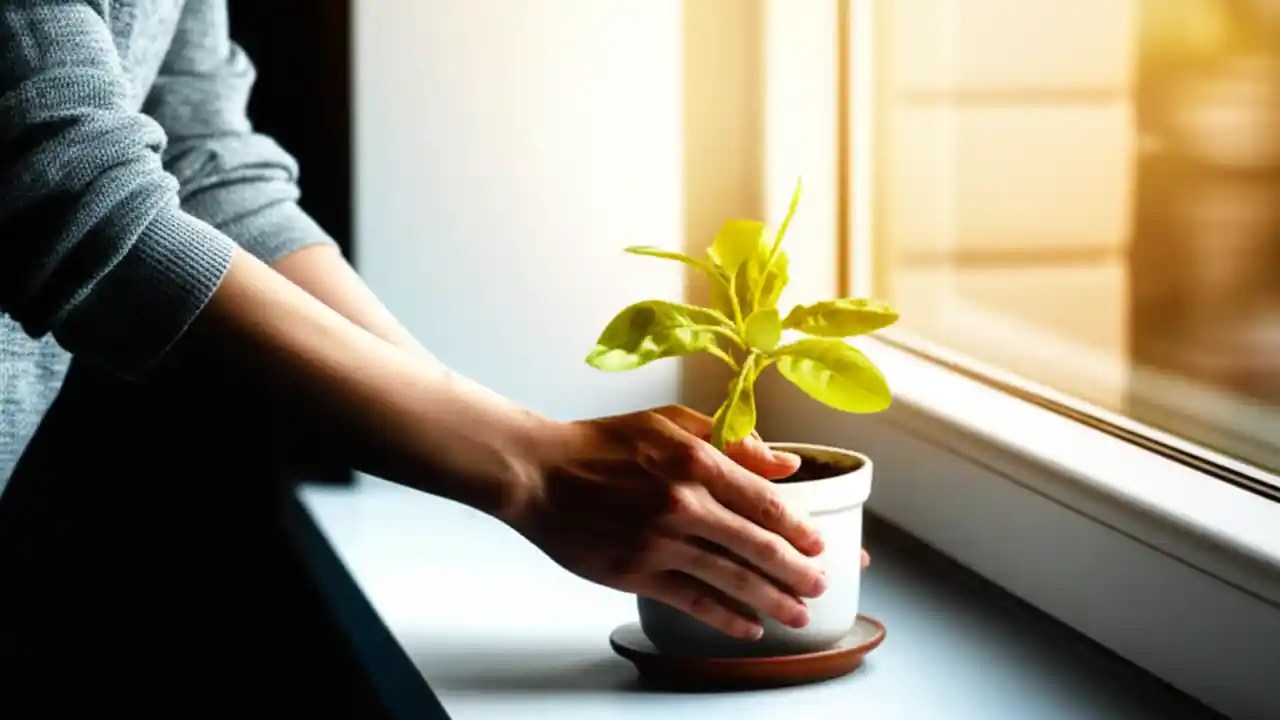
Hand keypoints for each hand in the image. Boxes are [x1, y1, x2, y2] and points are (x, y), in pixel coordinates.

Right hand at [510, 404, 837, 639]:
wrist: (538, 473)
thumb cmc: (602, 443)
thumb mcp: (669, 422)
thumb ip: (731, 439)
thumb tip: (786, 461)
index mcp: (696, 461)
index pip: (765, 501)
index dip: (799, 528)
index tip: (819, 544)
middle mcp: (683, 503)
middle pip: (757, 546)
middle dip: (796, 571)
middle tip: (821, 586)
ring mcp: (660, 542)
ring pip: (731, 578)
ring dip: (771, 600)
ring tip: (798, 615)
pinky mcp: (635, 572)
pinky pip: (692, 599)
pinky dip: (724, 617)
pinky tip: (747, 627)